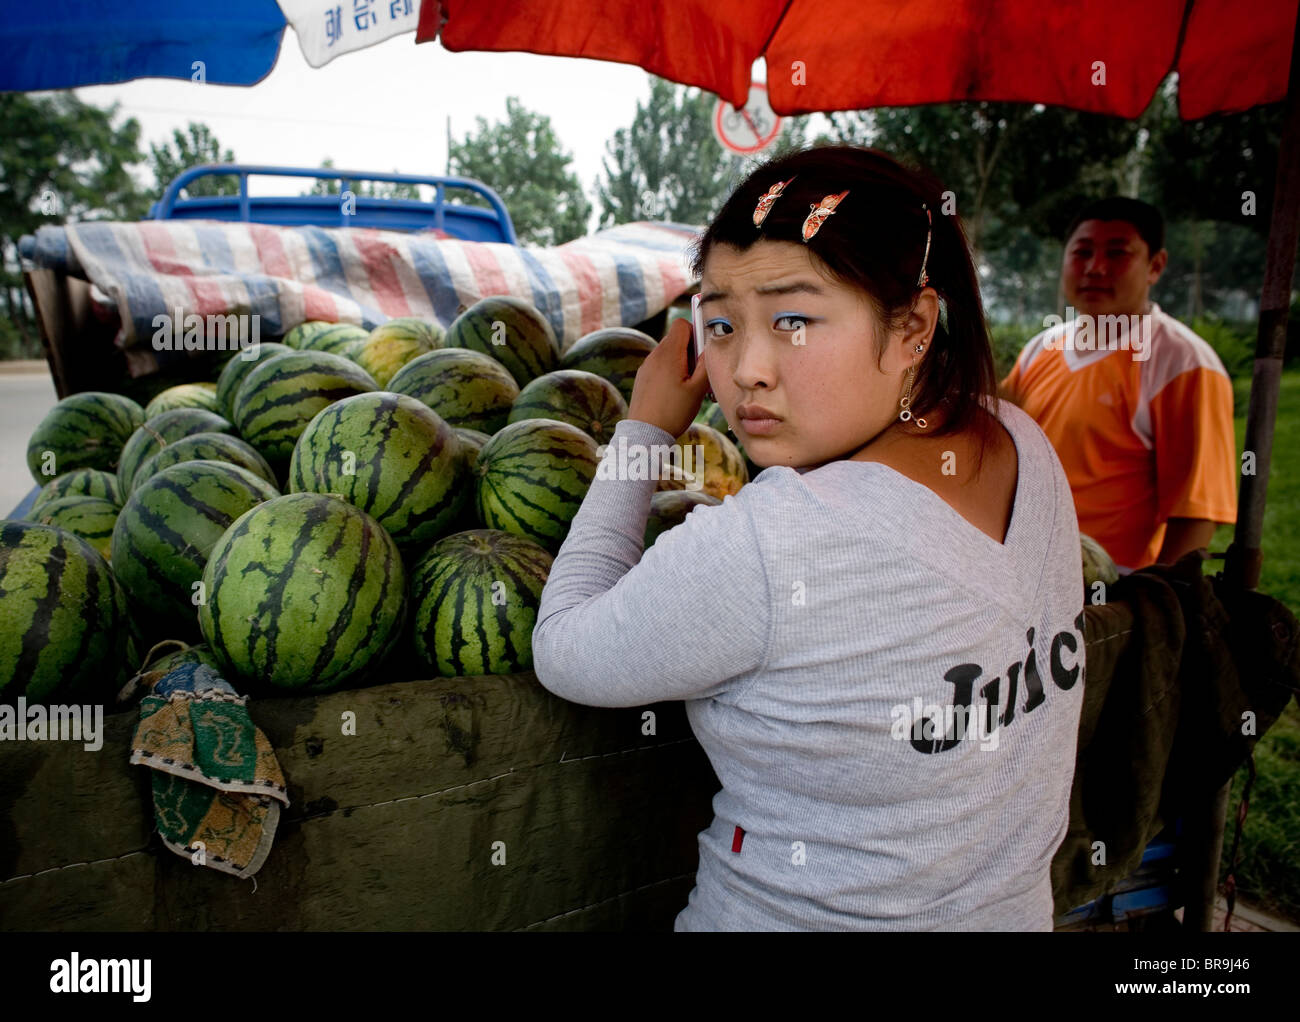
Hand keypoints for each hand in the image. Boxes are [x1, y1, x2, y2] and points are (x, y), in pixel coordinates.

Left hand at [627, 317, 710, 438]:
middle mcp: (654, 355)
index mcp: (669, 353)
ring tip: (688, 385)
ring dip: (682, 361)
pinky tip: (675, 391)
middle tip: (699, 373)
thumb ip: (707, 364)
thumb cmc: (673, 412)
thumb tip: (712, 346)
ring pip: (668, 352)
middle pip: (676, 338)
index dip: (696, 332)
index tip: (703, 352)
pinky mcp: (643, 377)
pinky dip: (671, 371)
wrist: (644, 433)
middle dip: (691, 350)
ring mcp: (646, 366)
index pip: (682, 324)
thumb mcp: (698, 389)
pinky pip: (660, 364)